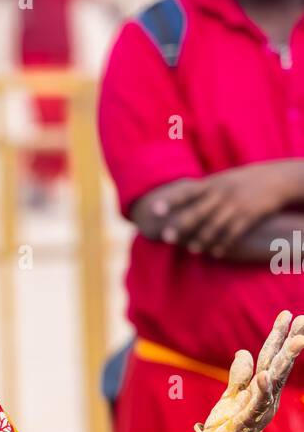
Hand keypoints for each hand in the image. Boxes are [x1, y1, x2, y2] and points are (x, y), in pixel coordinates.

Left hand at [152, 163, 302, 255]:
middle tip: (166, 238)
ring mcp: (236, 205)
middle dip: (181, 226)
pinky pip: (234, 234)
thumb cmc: (244, 180)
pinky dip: (224, 244)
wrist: (276, 179)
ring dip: (202, 240)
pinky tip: (216, 253)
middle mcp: (222, 194)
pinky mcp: (249, 216)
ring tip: (193, 249)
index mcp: (213, 183)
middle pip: (198, 212)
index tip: (155, 210)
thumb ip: (204, 189)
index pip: (187, 192)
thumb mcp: (223, 178)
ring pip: (215, 226)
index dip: (171, 201)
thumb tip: (179, 196)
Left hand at [192, 311, 303, 431]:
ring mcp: (260, 410)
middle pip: (280, 365)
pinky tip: (264, 375)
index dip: (279, 335)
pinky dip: (261, 389)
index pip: (272, 357)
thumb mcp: (232, 393)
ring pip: (275, 380)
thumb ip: (240, 374)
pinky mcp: (246, 422)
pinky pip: (255, 404)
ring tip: (296, 340)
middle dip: (291, 341)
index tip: (288, 314)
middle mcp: (267, 397)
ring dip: (286, 360)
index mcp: (263, 388)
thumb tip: (244, 352)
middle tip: (303, 320)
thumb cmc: (225, 424)